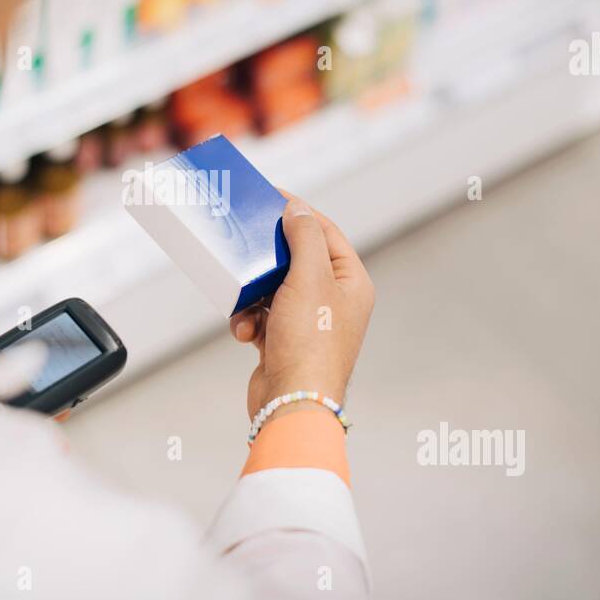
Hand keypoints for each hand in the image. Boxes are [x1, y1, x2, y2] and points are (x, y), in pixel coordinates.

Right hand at [229, 194, 374, 420]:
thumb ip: (304, 237)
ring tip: (247, 305)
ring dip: (253, 295)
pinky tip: (247, 333)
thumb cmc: (309, 343)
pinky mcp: (285, 341)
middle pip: (296, 259)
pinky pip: (261, 316)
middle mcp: (335, 302)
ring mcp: (309, 323)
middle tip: (247, 239)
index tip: (271, 196)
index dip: (299, 213)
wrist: (292, 403)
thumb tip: (297, 210)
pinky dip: (249, 321)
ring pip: (272, 288)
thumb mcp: (309, 278)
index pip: (326, 233)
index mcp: (352, 283)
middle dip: (268, 258)